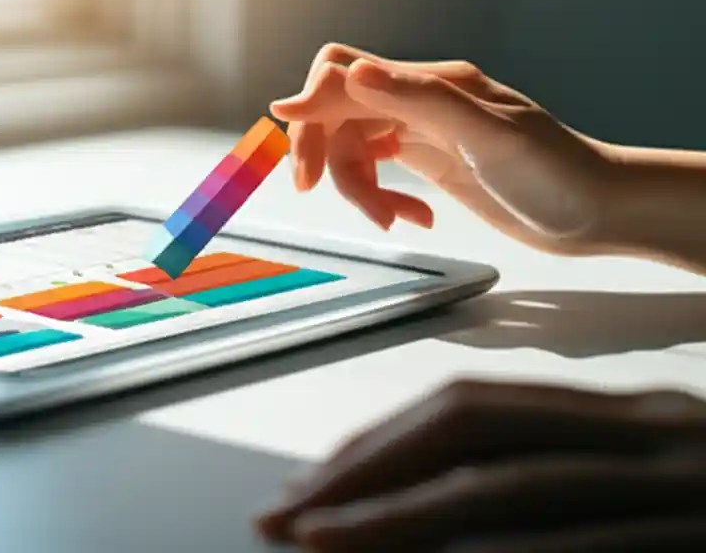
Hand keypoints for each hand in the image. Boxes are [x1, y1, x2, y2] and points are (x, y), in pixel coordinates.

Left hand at [256, 380, 705, 551]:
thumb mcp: (643, 500)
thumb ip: (555, 499)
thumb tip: (448, 530)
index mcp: (620, 420)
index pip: (469, 406)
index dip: (376, 441)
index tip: (308, 483)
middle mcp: (642, 436)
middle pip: (470, 425)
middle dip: (362, 467)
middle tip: (281, 514)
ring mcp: (679, 485)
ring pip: (514, 484)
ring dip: (403, 514)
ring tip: (319, 543)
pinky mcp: (699, 535)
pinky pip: (590, 542)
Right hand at [269, 44, 617, 255]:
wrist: (601, 212)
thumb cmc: (558, 172)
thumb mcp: (486, 136)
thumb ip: (413, 100)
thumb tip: (344, 72)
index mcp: (432, 84)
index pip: (344, 72)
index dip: (309, 102)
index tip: (286, 136)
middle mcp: (421, 101)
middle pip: (337, 113)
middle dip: (320, 151)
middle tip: (309, 189)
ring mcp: (424, 132)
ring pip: (353, 148)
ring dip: (358, 187)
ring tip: (394, 219)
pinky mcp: (430, 162)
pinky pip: (377, 170)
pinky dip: (381, 197)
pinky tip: (416, 217)